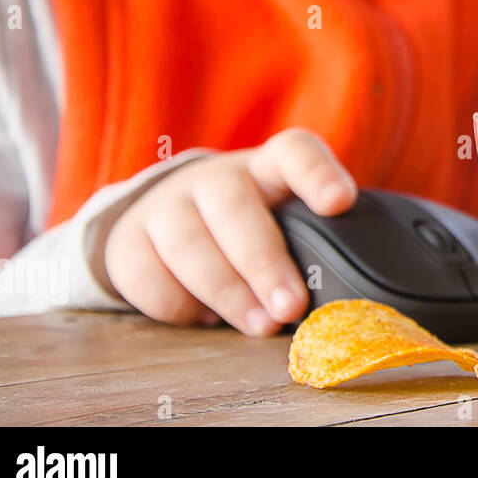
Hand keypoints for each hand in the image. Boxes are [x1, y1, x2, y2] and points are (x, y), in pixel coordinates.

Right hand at [104, 127, 356, 335]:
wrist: (172, 220)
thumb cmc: (256, 228)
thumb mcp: (290, 222)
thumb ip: (317, 244)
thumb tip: (349, 297)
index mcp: (270, 167)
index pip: (295, 153)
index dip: (317, 174)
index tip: (339, 202)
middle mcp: (218, 177)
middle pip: (235, 207)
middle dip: (264, 262)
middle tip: (291, 307)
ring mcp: (168, 204)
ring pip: (187, 243)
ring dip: (226, 291)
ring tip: (259, 325)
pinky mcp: (128, 239)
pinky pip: (146, 275)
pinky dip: (178, 305)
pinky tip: (207, 319)